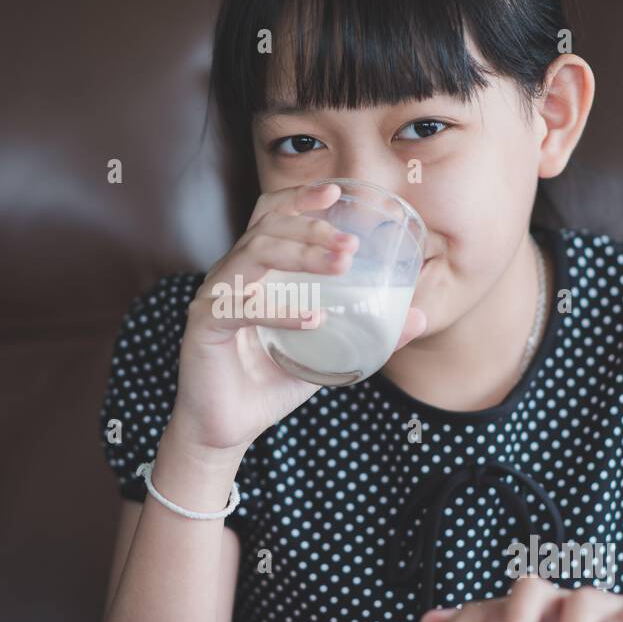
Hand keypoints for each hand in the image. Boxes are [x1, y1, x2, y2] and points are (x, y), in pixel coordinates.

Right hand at [171, 181, 427, 453]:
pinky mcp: (203, 325)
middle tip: (352, 245)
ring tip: (341, 265)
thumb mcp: (326, 355)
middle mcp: (232, 274)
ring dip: (300, 254)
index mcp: (256, 271)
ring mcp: (214, 296)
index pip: (271, 215)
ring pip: (253, 253)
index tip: (337, 192)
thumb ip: (364, 333)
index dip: (300, 198)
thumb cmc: (268, 385)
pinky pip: (239, 306)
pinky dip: (279, 309)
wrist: (225, 429)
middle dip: (312, 227)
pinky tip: (312, 318)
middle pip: (267, 227)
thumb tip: (419, 317)